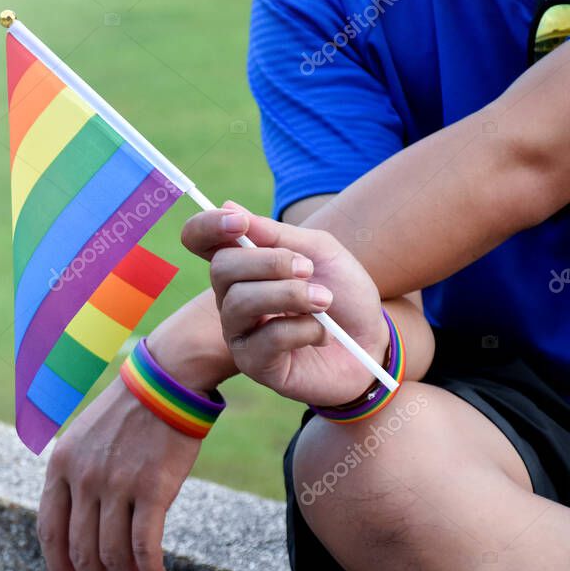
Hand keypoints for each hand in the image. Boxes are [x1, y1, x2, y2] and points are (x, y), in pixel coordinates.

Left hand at [37, 372, 201, 570]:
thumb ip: (76, 476)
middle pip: (80, 552)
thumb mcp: (85, 438)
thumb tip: (78, 524)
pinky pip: (145, 547)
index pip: (48, 530)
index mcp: (61, 465)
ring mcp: (116, 484)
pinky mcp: (152, 488)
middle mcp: (83, 477)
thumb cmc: (130, 412)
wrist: (166, 381)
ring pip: (112, 555)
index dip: (58, 566)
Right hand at [181, 201, 388, 405]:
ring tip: (324, 301)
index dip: (206, 226)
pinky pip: (267, 338)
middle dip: (269, 262)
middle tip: (307, 269)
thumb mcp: (320, 253)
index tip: (239, 223)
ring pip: (241, 302)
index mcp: (242, 265)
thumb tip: (227, 206)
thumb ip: (277, 235)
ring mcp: (238, 332)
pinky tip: (322, 334)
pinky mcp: (254, 364)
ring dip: (290, 295)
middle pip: (221, 268)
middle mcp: (231, 297)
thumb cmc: (343, 294)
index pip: (199, 240)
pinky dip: (304, 329)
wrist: (371, 342)